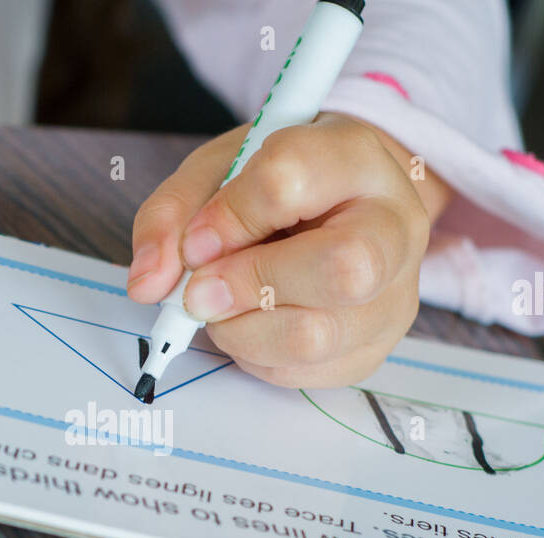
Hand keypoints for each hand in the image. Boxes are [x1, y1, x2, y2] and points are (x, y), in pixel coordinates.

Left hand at [128, 113, 447, 388]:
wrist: (339, 210)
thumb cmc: (278, 187)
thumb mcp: (218, 173)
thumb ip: (174, 216)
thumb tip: (149, 284)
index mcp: (356, 158)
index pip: (291, 181)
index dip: (229, 216)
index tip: (195, 241)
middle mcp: (394, 226)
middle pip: (342, 270)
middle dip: (247, 285)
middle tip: (200, 291)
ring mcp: (394, 296)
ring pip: (317, 335)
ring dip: (242, 330)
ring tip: (220, 308)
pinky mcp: (373, 349)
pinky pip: (305, 372)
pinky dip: (255, 355)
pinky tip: (251, 324)